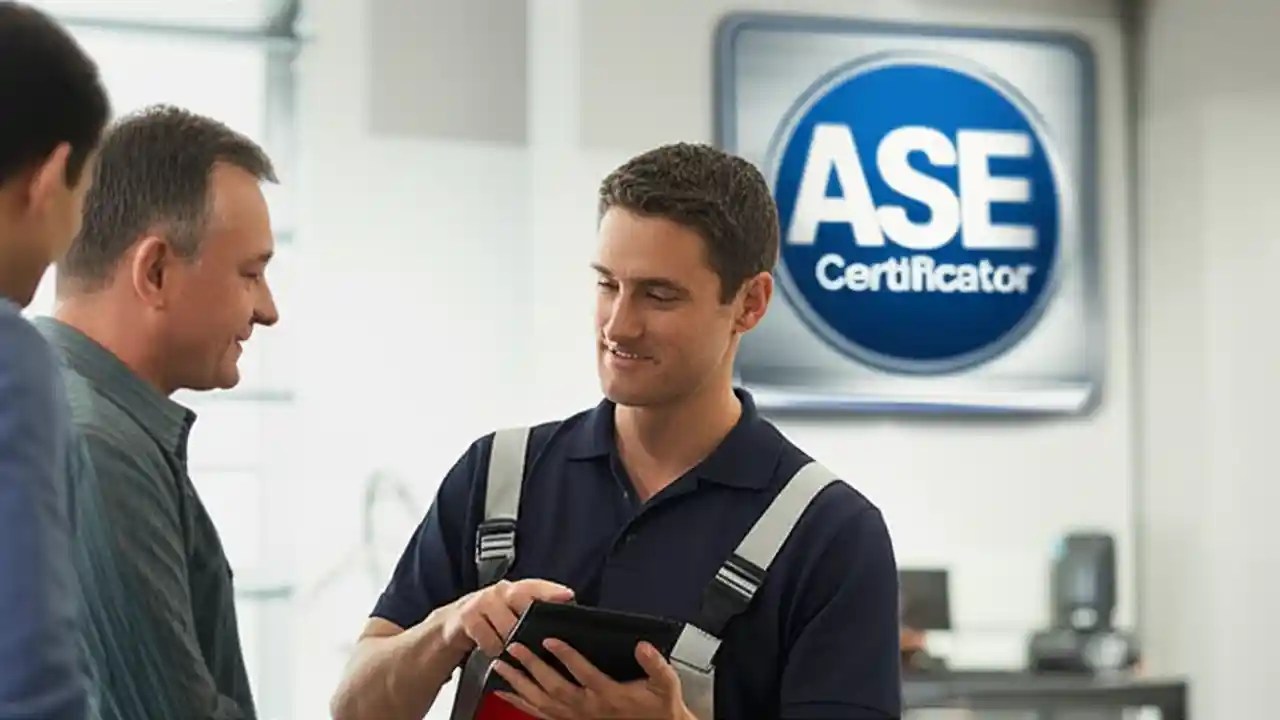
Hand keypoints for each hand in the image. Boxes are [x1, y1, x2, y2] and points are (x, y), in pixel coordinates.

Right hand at [439, 579, 574, 658]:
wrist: (456, 621)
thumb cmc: (494, 618)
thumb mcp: (514, 611)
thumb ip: (537, 611)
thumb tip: (566, 615)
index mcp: (518, 588)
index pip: (537, 586)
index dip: (552, 591)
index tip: (568, 596)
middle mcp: (501, 591)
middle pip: (520, 600)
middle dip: (530, 620)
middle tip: (539, 638)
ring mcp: (483, 601)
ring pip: (506, 625)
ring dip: (512, 640)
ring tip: (515, 649)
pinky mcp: (468, 617)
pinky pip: (488, 639)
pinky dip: (494, 649)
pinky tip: (496, 651)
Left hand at [491, 639, 690, 718]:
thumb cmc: (658, 707)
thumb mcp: (665, 684)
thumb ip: (655, 664)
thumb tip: (643, 646)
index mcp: (609, 694)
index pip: (583, 673)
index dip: (566, 656)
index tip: (550, 639)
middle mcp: (588, 707)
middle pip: (554, 686)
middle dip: (532, 666)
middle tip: (515, 647)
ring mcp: (576, 717)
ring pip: (542, 701)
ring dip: (520, 683)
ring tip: (502, 665)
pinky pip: (540, 714)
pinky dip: (521, 703)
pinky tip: (506, 691)